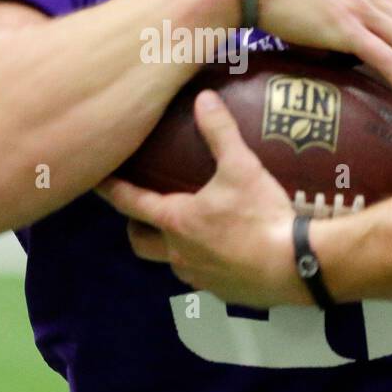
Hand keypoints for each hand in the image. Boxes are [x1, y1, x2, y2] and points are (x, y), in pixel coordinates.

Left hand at [95, 89, 310, 307]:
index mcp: (175, 220)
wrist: (296, 266)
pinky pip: (203, 277)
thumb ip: (220, 132)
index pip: (129, 202)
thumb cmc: (262, 216)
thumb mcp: (242, 167)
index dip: (110, 189)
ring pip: (171, 261)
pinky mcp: (222, 293)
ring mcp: (199, 277)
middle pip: (140, 242)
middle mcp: (178, 252)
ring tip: (189, 229)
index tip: (95, 181)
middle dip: (137, 227)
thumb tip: (204, 98)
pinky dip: (205, 263)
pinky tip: (224, 251)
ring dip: (172, 246)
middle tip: (144, 212)